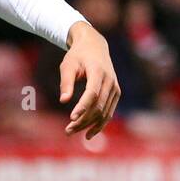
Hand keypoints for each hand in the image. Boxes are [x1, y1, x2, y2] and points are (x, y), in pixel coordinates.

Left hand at [59, 21, 120, 137]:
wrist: (95, 46)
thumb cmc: (77, 56)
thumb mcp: (67, 65)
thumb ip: (66, 82)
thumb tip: (63, 101)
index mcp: (98, 71)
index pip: (92, 93)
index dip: (83, 107)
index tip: (71, 118)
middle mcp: (110, 81)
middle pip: (98, 106)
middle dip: (83, 121)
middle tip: (67, 130)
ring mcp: (115, 88)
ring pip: (104, 113)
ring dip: (89, 125)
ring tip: (72, 132)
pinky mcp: (116, 94)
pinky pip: (109, 112)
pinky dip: (99, 124)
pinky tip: (88, 134)